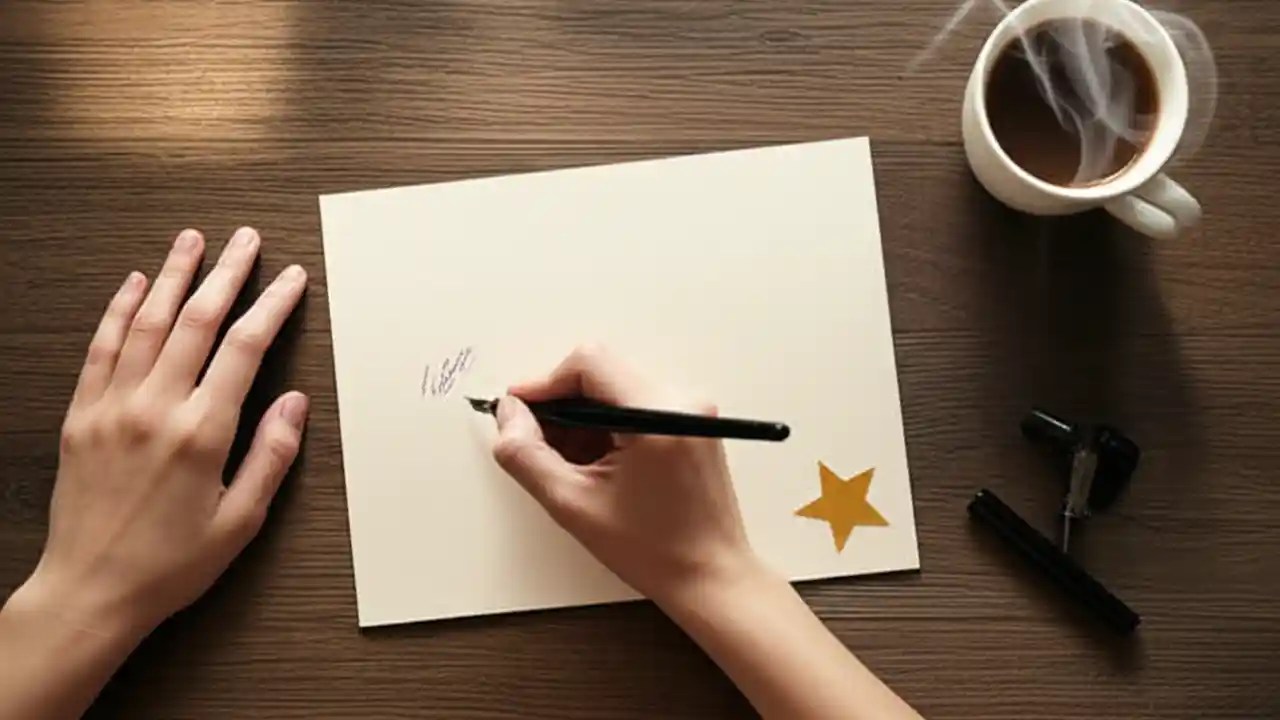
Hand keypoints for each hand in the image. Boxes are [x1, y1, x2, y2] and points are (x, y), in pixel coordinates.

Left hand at [9, 227, 308, 641]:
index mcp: (202, 433)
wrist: (90, 590)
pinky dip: (119, 310)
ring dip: (174, 277)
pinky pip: (101, 349)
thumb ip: (270, 457)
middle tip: (246, 239)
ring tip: (193, 241)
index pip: (245, 348)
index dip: (272, 306)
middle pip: (197, 321)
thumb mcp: (240, 522)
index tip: (291, 279)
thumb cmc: (170, 564)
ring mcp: (113, 408)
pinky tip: (135, 284)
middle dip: (227, 273)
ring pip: (147, 323)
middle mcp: (156, 409)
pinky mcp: (82, 416)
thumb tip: (294, 402)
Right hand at [491, 344, 756, 603]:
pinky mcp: (692, 423)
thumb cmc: (655, 551)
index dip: (543, 383)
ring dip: (582, 419)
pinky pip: (636, 405)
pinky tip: (596, 466)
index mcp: (659, 413)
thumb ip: (527, 455)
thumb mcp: (572, 505)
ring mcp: (692, 410)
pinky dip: (606, 427)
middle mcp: (682, 400)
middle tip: (538, 446)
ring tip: (571, 466)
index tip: (517, 411)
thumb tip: (508, 414)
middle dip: (562, 405)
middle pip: (602, 373)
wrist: (710, 577)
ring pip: (615, 389)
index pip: (589, 362)